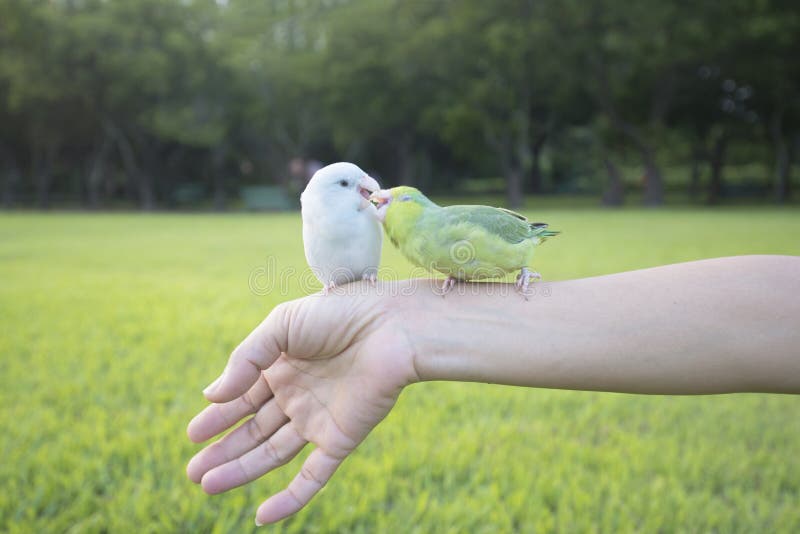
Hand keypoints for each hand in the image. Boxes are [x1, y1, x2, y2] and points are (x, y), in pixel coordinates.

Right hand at [186, 286, 418, 524]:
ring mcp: (318, 419)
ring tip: (207, 485)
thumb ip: (245, 359)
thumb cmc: (339, 314)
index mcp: (282, 367)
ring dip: (241, 471)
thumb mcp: (281, 326)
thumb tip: (211, 396)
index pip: (241, 398)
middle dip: (223, 451)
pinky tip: (262, 516)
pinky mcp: (342, 437)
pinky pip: (314, 475)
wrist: (393, 326)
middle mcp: (298, 396)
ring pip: (273, 454)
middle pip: (253, 430)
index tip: (191, 436)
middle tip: (192, 473)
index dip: (216, 417)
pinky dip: (291, 498)